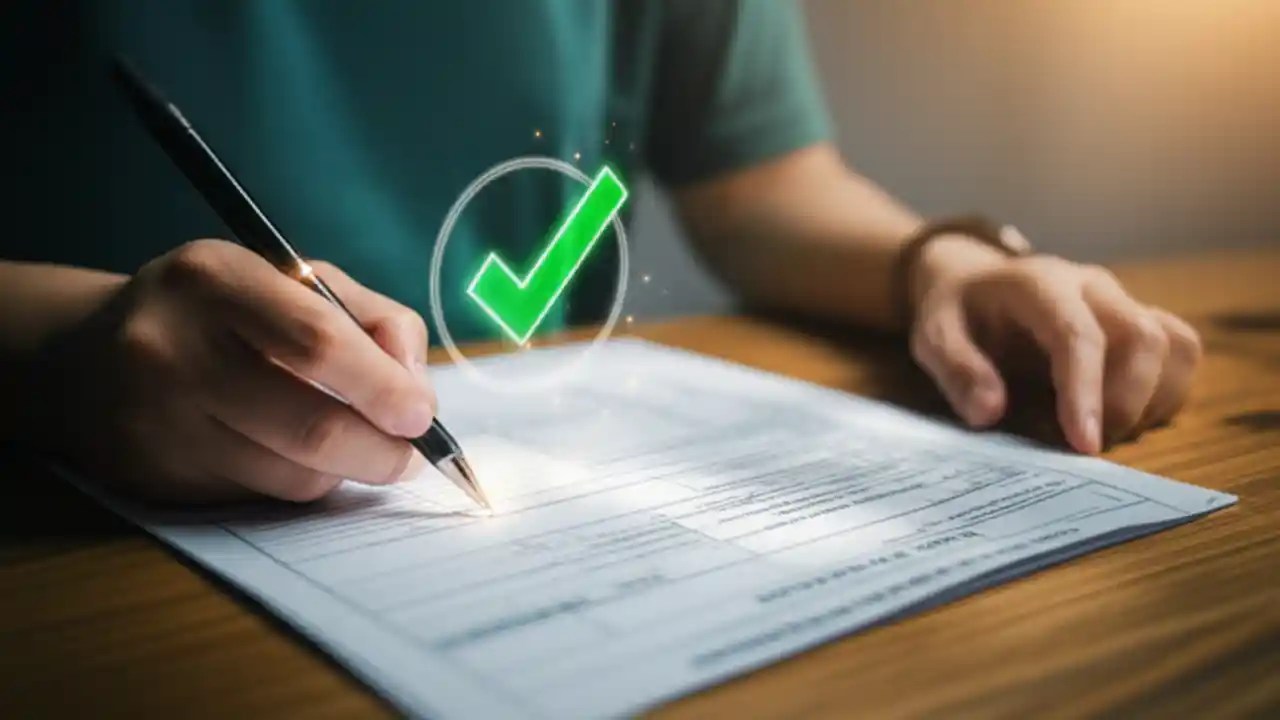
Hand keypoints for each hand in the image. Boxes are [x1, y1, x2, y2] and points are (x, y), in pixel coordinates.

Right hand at [31, 240, 435, 503]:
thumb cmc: (220, 312)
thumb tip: (417, 387)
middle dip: (381, 450)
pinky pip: (258, 498)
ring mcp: (156, 422)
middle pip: (310, 425)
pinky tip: (289, 455)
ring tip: (355, 447)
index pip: (318, 342)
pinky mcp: (152, 478)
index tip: (421, 414)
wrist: (87, 358)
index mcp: (213, 280)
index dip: (383, 387)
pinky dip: (295, 483)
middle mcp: (172, 350)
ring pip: (291, 475)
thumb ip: (372, 319)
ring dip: (344, 471)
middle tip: (409, 455)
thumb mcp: (291, 281)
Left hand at [907, 237, 1201, 453]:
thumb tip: (989, 413)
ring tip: (1105, 430)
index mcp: (1038, 284)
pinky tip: (1122, 417)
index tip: (1084, 446)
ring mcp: (1123, 301)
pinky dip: (1165, 395)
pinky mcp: (1141, 322)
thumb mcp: (934, 337)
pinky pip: (1181, 354)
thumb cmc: (957, 314)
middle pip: (1144, 337)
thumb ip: (958, 371)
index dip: (1085, 393)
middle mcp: (1092, 286)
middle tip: (1086, 446)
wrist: (976, 285)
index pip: (1078, 335)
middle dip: (1126, 402)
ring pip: (1175, 346)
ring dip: (1153, 401)